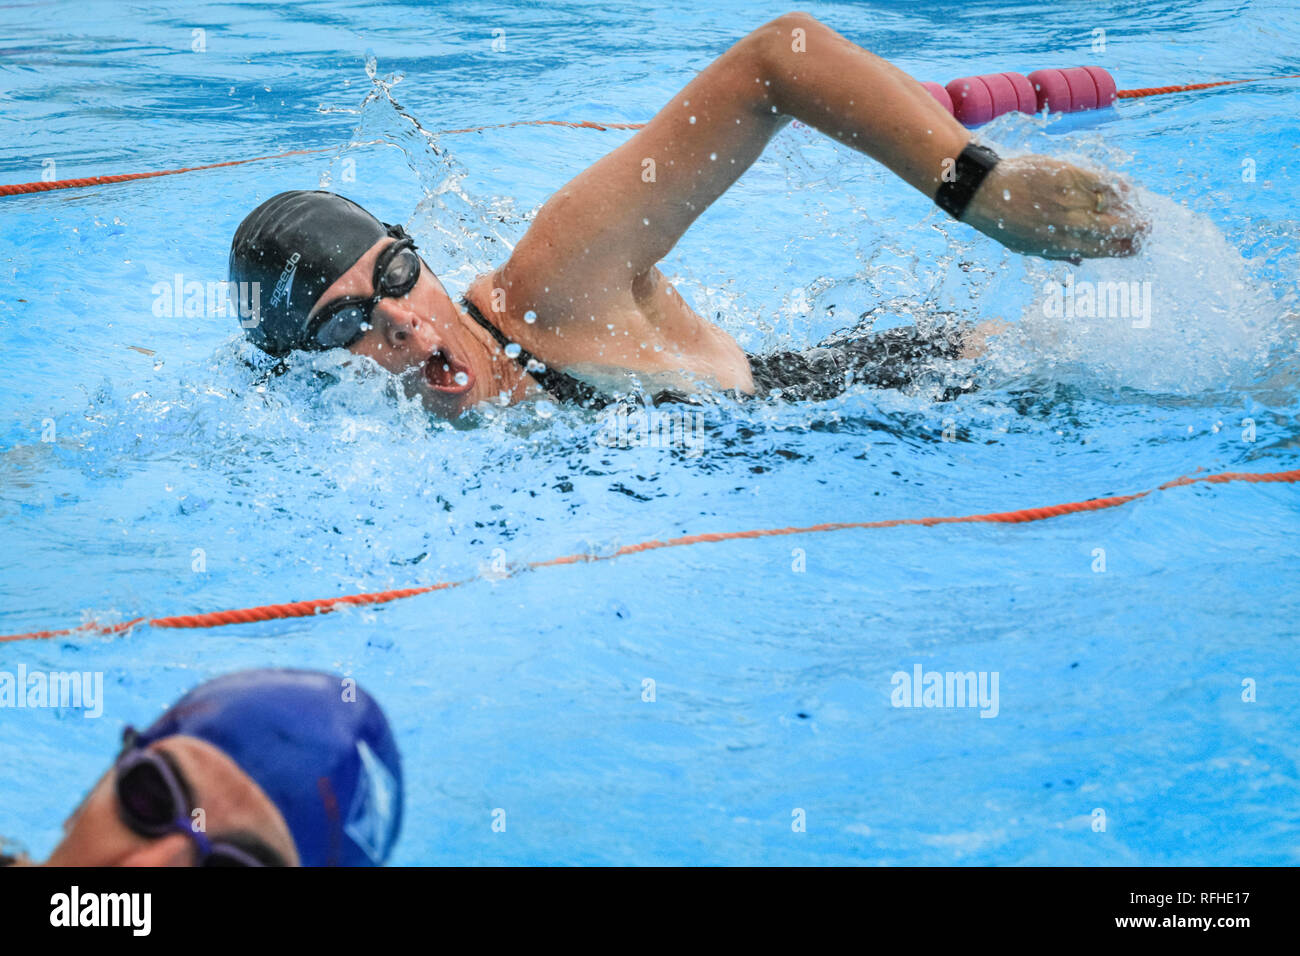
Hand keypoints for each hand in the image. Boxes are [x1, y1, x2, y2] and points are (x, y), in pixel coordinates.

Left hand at [962, 155, 1146, 260]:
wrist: (986, 192)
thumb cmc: (1004, 221)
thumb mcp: (1028, 247)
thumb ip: (1056, 253)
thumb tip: (1079, 263)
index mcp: (1063, 245)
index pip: (1107, 250)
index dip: (1129, 248)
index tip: (1138, 245)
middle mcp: (1072, 224)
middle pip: (1121, 228)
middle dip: (1140, 229)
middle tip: (1147, 226)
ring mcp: (1072, 199)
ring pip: (1118, 203)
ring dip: (1133, 205)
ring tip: (1137, 205)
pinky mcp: (1070, 176)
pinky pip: (1106, 180)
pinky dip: (1120, 185)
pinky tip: (1124, 187)